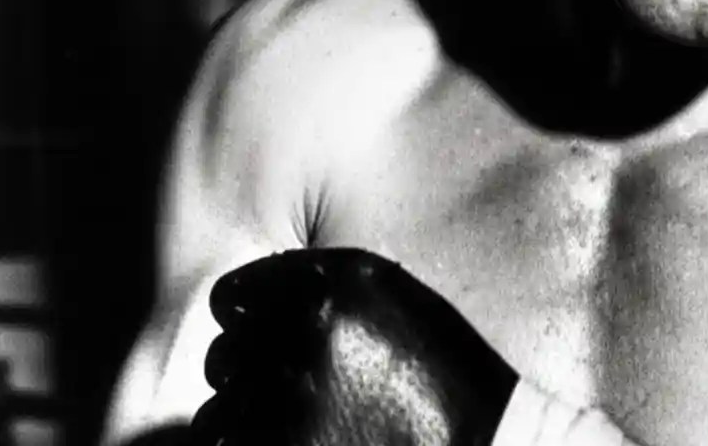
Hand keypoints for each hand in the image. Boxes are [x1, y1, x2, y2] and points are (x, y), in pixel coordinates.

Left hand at [190, 248, 517, 445]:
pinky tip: (290, 445)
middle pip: (227, 352)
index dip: (239, 324)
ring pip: (221, 405)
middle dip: (248, 378)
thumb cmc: (452, 385)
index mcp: (341, 278)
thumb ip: (333, 295)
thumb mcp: (404, 308)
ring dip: (246, 421)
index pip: (239, 293)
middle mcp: (311, 322)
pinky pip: (222, 441)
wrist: (486, 442)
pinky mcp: (280, 442)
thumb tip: (255, 308)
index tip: (249, 344)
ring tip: (299, 430)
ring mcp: (291, 387)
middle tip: (290, 402)